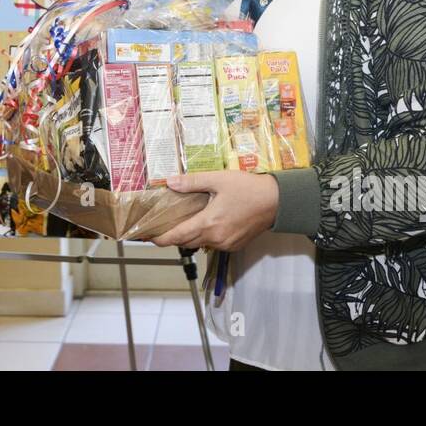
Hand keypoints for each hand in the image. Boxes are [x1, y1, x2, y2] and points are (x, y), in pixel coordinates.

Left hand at [151, 171, 279, 251]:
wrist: (277, 201)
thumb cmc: (248, 188)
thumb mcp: (218, 180)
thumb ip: (192, 182)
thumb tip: (170, 182)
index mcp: (209, 224)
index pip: (177, 237)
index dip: (161, 239)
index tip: (148, 237)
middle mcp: (216, 238)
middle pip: (187, 242)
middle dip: (173, 236)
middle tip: (163, 226)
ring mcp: (226, 244)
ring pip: (200, 243)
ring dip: (190, 236)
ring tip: (182, 222)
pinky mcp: (235, 245)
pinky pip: (214, 243)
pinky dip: (205, 236)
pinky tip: (205, 223)